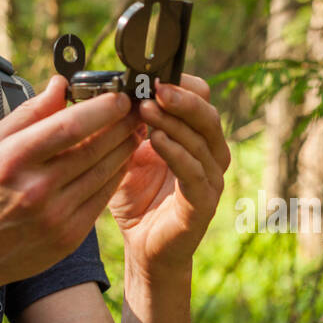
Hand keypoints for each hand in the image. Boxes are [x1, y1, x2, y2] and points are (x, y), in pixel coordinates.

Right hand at [0, 75, 142, 289]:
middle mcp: (36, 189)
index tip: (120, 97)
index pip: (69, 126)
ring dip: (124, 149)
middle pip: (93, 149)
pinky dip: (115, 176)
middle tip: (136, 109)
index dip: (102, 109)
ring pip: (103, 173)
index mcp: (13, 160)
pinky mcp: (67, 237)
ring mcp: (55, 216)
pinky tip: (120, 160)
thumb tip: (60, 85)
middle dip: (121, 125)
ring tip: (134, 130)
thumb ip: (27, 114)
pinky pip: (101, 199)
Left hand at [108, 74, 231, 275]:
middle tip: (155, 87)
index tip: (152, 75)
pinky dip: (177, 153)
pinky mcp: (203, 204)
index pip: (201, 99)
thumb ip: (127, 125)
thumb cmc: (135, 197)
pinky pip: (195, 173)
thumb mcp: (127, 152)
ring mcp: (210, 180)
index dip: (181, 84)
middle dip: (181, 98)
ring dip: (174, 122)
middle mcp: (210, 155)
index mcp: (195, 137)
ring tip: (147, 109)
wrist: (142, 247)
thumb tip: (112, 89)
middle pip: (207, 115)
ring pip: (203, 140)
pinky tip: (156, 141)